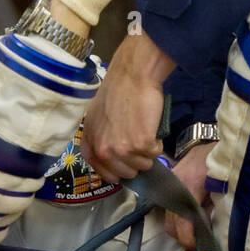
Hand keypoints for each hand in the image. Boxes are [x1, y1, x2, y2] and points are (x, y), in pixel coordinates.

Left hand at [82, 30, 175, 181]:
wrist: (131, 77)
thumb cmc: (117, 91)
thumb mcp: (96, 119)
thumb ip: (100, 139)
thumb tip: (112, 155)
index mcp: (91, 146)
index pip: (106, 174)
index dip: (120, 169)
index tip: (127, 162)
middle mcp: (104, 151)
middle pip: (128, 173)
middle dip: (136, 160)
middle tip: (139, 140)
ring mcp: (122, 150)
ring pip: (144, 165)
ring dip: (148, 151)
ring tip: (145, 130)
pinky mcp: (142, 144)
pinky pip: (156, 153)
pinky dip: (158, 142)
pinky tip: (151, 127)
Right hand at [165, 141, 215, 250]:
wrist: (222, 140)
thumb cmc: (226, 164)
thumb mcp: (224, 188)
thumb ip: (214, 209)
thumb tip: (207, 231)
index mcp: (190, 186)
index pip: (183, 223)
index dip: (189, 240)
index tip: (199, 248)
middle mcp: (176, 184)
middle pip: (171, 224)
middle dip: (183, 238)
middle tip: (197, 244)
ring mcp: (172, 181)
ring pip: (168, 216)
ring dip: (179, 228)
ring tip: (194, 233)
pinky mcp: (172, 178)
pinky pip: (170, 205)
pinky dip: (177, 215)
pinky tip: (190, 218)